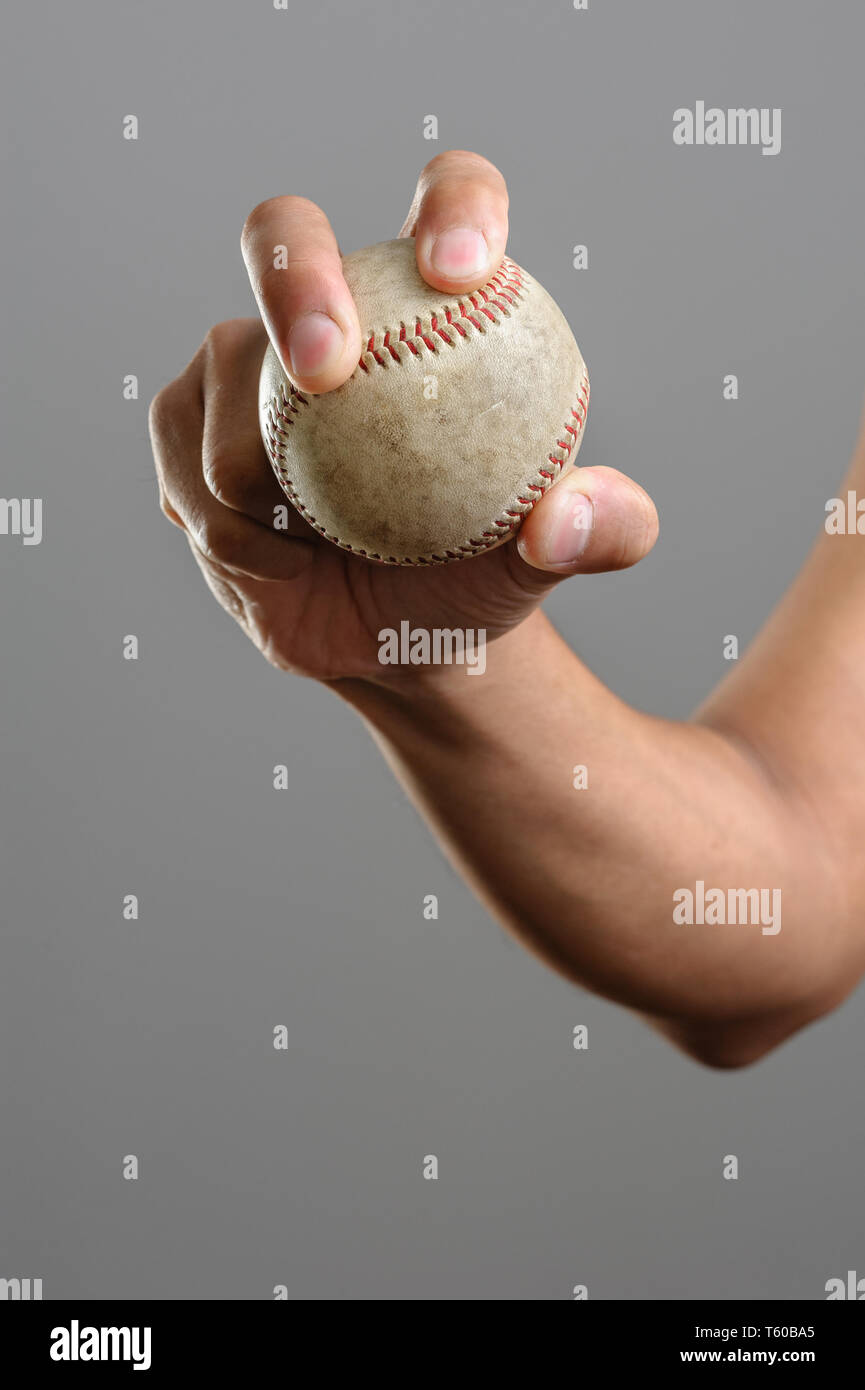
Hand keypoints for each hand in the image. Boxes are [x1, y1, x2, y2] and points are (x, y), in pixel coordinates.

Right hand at [149, 151, 657, 681]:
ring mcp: (242, 362)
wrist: (388, 636)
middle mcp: (329, 309)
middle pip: (285, 232)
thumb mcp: (548, 561)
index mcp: (430, 300)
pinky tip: (278, 566)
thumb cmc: (473, 574)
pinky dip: (234, 530)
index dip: (453, 203)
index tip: (463, 272)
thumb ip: (598, 531)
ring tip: (310, 547)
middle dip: (297, 280)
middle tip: (326, 369)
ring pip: (220, 379)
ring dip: (256, 472)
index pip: (447, 200)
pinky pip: (188, 465)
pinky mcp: (186, 424)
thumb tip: (567, 517)